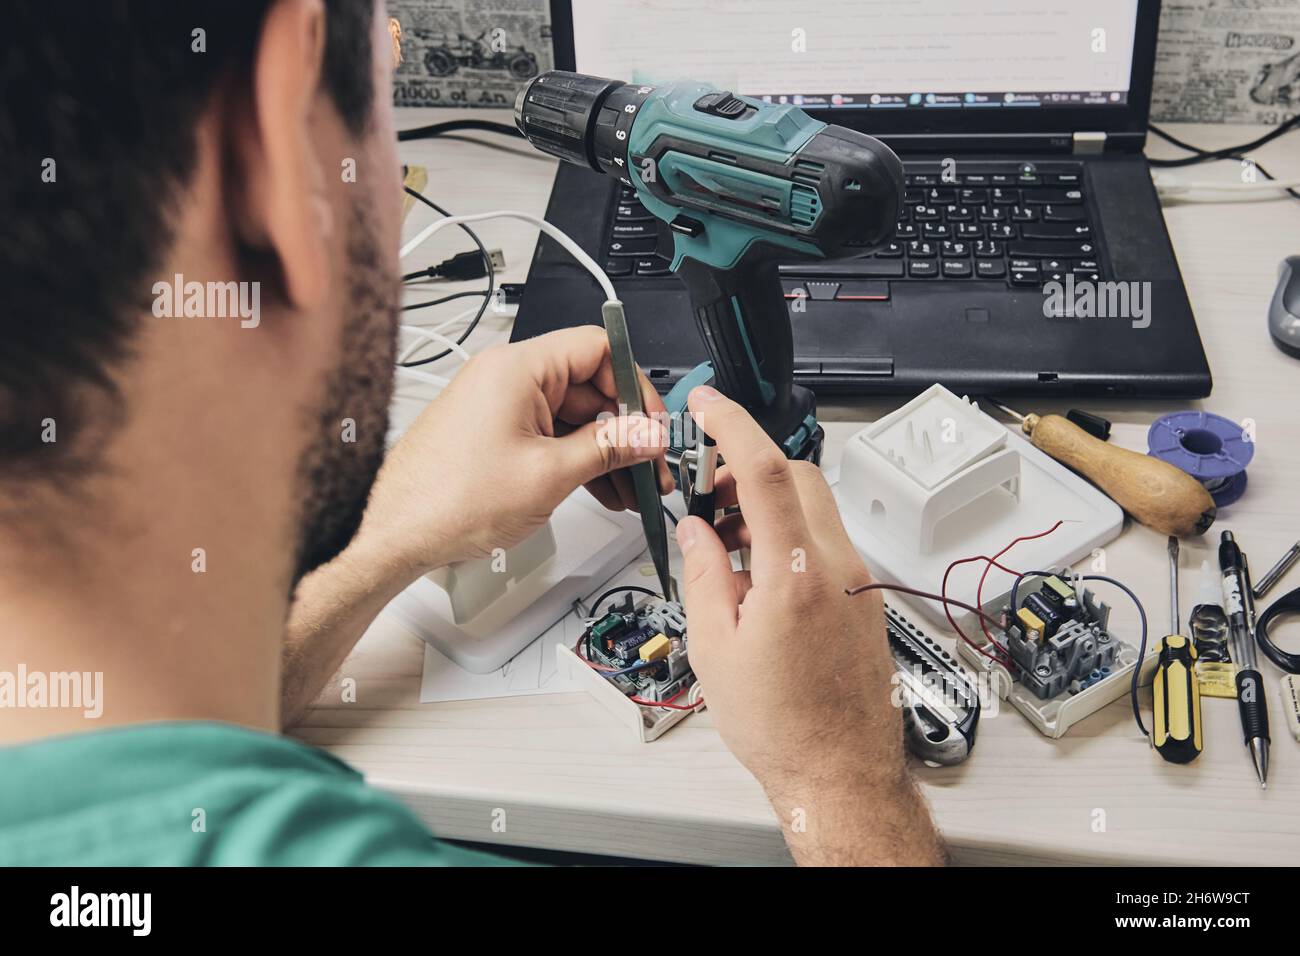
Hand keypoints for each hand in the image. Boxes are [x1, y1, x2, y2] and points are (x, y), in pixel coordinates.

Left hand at [358, 326, 672, 574]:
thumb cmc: (448, 500)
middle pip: (589, 386)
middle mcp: (507, 378)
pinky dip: (577, 458)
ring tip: (631, 489)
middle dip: (625, 429)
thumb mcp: (549, 474)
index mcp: (517, 368)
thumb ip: (609, 448)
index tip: (652, 423)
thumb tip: (648, 433)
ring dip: (605, 451)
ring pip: (573, 416)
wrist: (393, 532)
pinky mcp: (495, 432)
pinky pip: (550, 434)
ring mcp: (499, 405)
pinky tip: (601, 488)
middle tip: (651, 467)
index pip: (597, 348)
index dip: (633, 384)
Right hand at [676, 386, 941, 864]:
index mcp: (794, 574)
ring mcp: (858, 582)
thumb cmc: (782, 726)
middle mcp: (837, 568)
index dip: (731, 424)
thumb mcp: (713, 647)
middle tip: (703, 486)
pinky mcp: (865, 600)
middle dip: (746, 466)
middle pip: (797, 476)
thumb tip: (695, 530)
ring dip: (767, 503)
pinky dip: (788, 534)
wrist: (839, 772)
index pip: (764, 469)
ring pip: (813, 507)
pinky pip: (826, 541)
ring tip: (722, 539)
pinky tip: (755, 570)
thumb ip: (703, 573)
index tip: (708, 404)